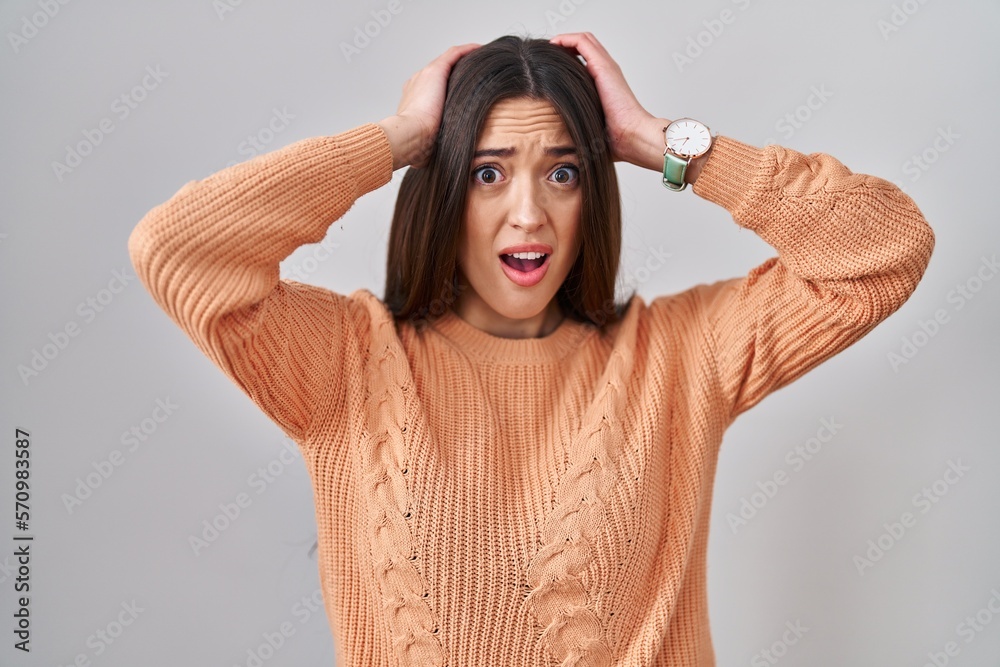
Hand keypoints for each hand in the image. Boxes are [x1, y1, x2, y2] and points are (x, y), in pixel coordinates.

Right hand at [378, 42, 479, 169]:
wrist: (408, 137)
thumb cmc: (416, 146)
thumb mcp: (427, 146)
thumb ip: (435, 146)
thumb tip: (445, 163)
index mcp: (413, 101)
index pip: (433, 91)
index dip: (448, 91)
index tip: (463, 95)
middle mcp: (417, 84)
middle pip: (441, 75)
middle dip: (458, 74)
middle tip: (477, 77)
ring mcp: (425, 76)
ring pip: (448, 62)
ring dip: (465, 60)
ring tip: (482, 62)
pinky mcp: (435, 71)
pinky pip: (455, 54)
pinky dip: (467, 51)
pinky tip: (480, 50)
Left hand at [548, 32, 663, 168]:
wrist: (632, 137)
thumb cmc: (615, 140)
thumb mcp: (590, 127)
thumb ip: (578, 124)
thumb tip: (560, 141)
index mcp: (604, 85)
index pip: (586, 61)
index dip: (568, 59)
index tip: (550, 67)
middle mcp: (606, 72)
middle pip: (585, 47)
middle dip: (564, 47)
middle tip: (548, 54)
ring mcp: (606, 67)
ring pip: (584, 40)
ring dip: (565, 40)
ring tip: (549, 46)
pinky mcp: (603, 66)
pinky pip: (582, 42)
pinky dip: (566, 39)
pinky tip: (553, 44)